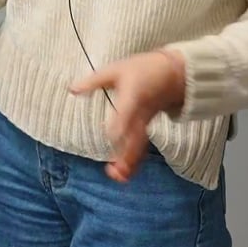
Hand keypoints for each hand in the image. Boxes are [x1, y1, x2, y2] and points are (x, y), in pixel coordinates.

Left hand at [70, 50, 188, 181]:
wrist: (175, 73)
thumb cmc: (143, 69)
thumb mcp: (116, 70)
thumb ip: (94, 81)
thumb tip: (72, 89)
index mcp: (134, 95)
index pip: (128, 110)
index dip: (121, 122)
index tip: (113, 135)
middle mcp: (141, 113)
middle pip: (136, 136)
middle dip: (127, 154)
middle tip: (115, 170)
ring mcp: (146, 122)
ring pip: (140, 145)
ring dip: (130, 162)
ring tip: (119, 178)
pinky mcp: (147, 127)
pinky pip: (142, 146)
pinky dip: (134, 160)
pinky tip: (124, 174)